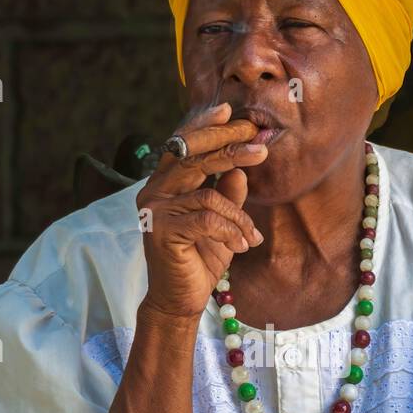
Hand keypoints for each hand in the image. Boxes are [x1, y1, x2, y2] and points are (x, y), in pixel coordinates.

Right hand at [136, 102, 267, 318]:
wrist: (179, 300)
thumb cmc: (199, 258)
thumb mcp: (221, 222)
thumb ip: (227, 194)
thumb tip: (240, 167)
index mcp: (164, 183)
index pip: (183, 145)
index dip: (205, 126)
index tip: (230, 112)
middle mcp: (154, 191)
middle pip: (192, 156)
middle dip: (228, 147)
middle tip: (259, 147)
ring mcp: (155, 210)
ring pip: (207, 193)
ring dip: (239, 215)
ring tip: (253, 235)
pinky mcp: (161, 231)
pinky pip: (208, 219)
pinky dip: (232, 231)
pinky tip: (242, 246)